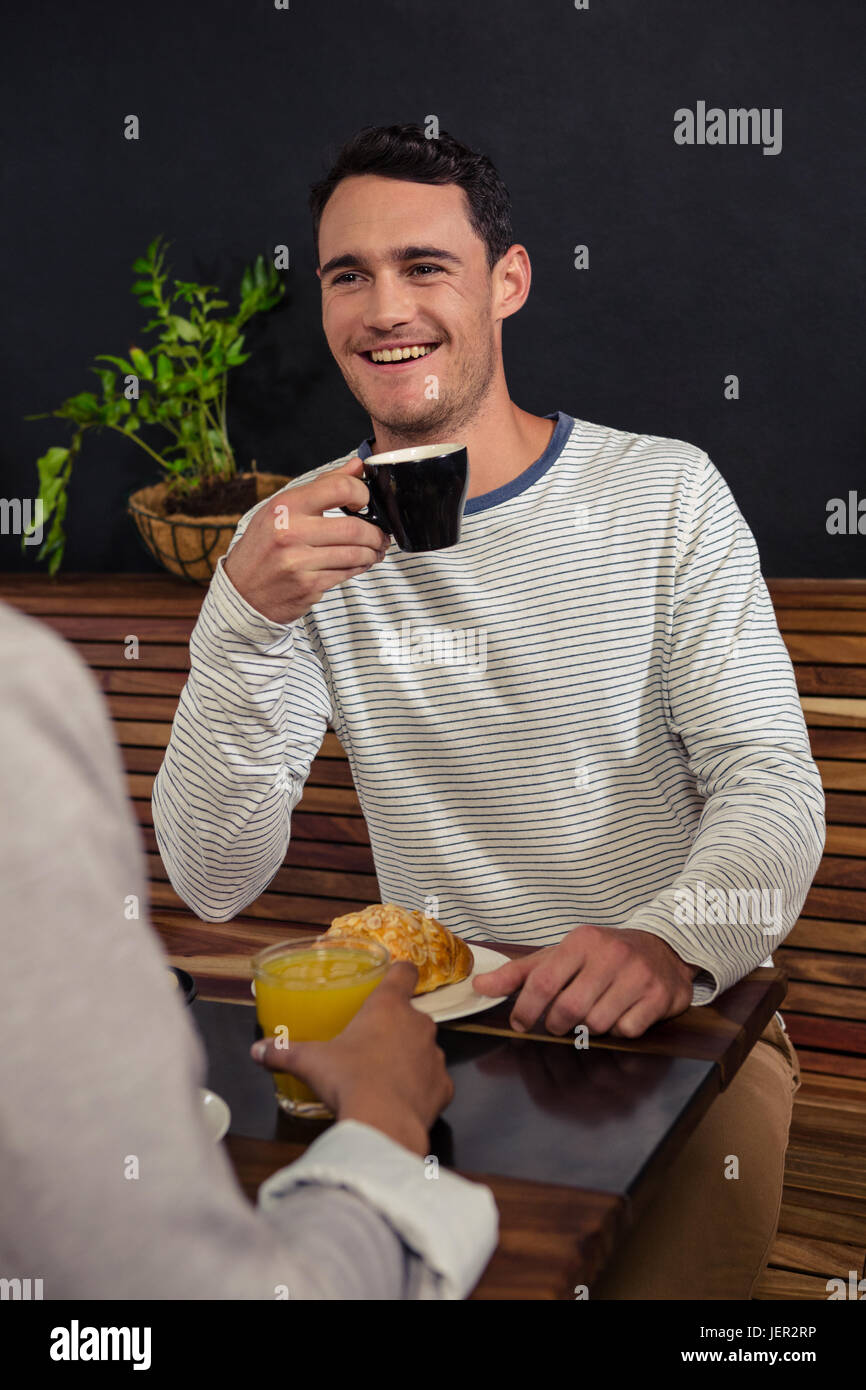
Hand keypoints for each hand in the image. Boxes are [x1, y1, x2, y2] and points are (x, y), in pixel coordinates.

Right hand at [224, 457, 388, 624]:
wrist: (242, 591)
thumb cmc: (264, 545)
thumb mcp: (282, 509)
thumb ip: (323, 486)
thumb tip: (358, 465)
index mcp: (285, 506)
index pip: (339, 488)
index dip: (362, 494)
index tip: (364, 502)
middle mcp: (290, 532)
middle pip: (355, 527)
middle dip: (376, 533)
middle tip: (380, 535)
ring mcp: (299, 561)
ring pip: (356, 554)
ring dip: (372, 552)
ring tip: (374, 550)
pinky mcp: (308, 586)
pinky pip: (346, 574)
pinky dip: (359, 568)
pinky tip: (359, 564)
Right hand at [250, 962, 452, 1156]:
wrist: (383, 1125)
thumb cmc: (349, 1080)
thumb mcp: (310, 1062)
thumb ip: (283, 1052)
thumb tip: (257, 1051)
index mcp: (388, 1007)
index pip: (404, 972)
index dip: (398, 973)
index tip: (391, 979)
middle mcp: (418, 1024)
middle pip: (410, 1014)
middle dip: (394, 1026)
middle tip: (370, 1042)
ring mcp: (435, 1055)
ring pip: (424, 1047)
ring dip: (409, 1057)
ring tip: (384, 1075)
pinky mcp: (445, 1086)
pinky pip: (434, 1081)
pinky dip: (421, 1088)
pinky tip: (401, 1100)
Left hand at [472, 924, 698, 1038]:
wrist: (663, 947)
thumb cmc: (602, 955)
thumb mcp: (560, 955)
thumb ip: (519, 973)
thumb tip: (479, 986)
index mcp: (581, 941)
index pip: (543, 982)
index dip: (526, 1009)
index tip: (520, 1023)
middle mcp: (611, 954)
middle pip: (569, 1009)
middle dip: (558, 1024)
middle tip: (559, 1022)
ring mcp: (638, 974)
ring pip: (597, 1023)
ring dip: (590, 1027)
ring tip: (595, 1011)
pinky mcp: (659, 995)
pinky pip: (627, 1030)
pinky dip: (620, 1029)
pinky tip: (622, 1013)